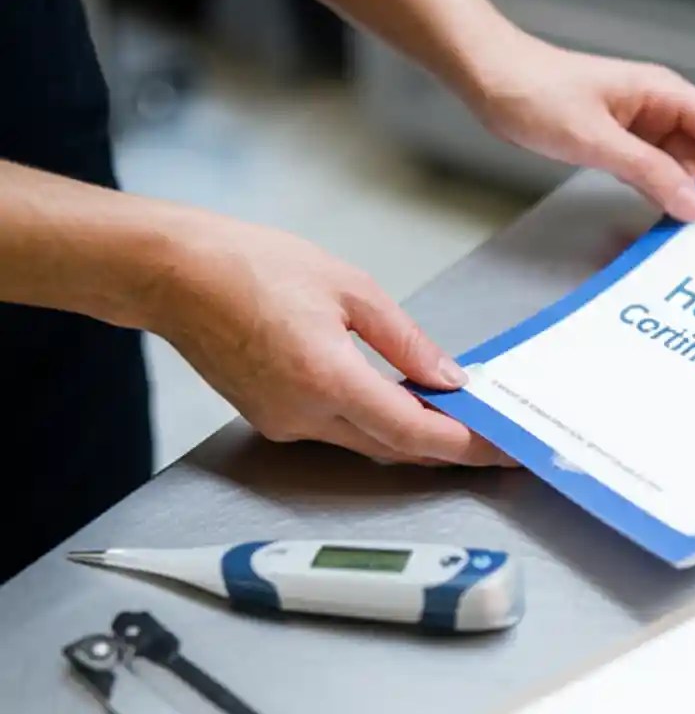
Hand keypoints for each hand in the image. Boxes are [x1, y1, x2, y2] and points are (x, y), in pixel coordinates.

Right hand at [148, 214, 514, 467]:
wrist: (174, 274)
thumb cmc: (250, 265)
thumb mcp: (350, 288)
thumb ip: (407, 341)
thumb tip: (450, 377)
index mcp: (327, 378)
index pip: (413, 433)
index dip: (465, 445)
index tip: (500, 447)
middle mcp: (303, 414)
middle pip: (395, 448)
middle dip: (449, 447)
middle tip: (493, 438)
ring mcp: (284, 423)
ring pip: (368, 444)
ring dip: (414, 436)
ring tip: (459, 418)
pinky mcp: (272, 419)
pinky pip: (339, 432)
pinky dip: (377, 423)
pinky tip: (403, 404)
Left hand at [467, 35, 694, 221]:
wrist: (489, 82)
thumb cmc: (535, 92)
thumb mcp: (596, 139)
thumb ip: (648, 172)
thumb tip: (693, 203)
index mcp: (662, 94)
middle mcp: (656, 110)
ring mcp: (636, 129)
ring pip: (673, 168)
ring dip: (678, 197)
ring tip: (687, 237)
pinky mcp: (614, 145)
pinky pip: (646, 173)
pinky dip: (652, 195)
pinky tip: (657, 222)